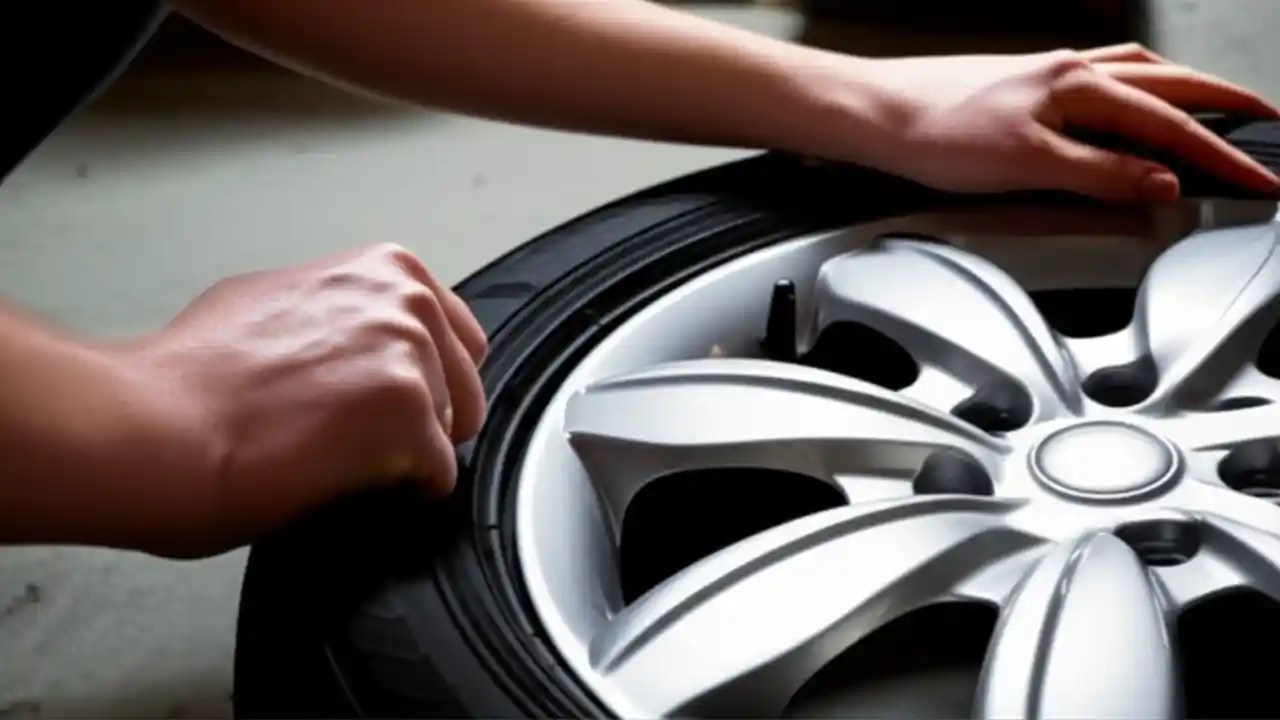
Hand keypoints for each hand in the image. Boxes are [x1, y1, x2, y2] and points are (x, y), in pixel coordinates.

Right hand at [125, 243, 486, 554]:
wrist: (154, 427)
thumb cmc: (188, 380)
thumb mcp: (273, 303)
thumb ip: (338, 314)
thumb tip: (348, 340)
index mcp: (383, 268)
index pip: (458, 338)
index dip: (425, 383)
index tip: (385, 404)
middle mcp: (406, 299)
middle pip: (463, 387)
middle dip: (422, 421)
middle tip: (347, 436)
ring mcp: (412, 352)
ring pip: (448, 434)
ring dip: (401, 455)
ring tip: (327, 450)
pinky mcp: (410, 412)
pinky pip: (436, 476)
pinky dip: (396, 491)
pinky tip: (339, 474)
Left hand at [804, 43, 1279, 201]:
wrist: (875, 114)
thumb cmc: (934, 134)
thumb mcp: (1028, 166)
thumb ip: (1100, 175)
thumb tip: (1160, 184)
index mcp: (1080, 86)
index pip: (1172, 125)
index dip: (1222, 156)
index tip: (1261, 177)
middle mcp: (1071, 70)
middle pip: (1171, 84)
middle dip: (1226, 106)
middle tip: (1267, 125)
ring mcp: (1048, 74)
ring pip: (1140, 73)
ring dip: (1186, 90)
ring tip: (1216, 106)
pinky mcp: (1025, 84)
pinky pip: (1104, 78)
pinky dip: (1137, 87)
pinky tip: (1128, 103)